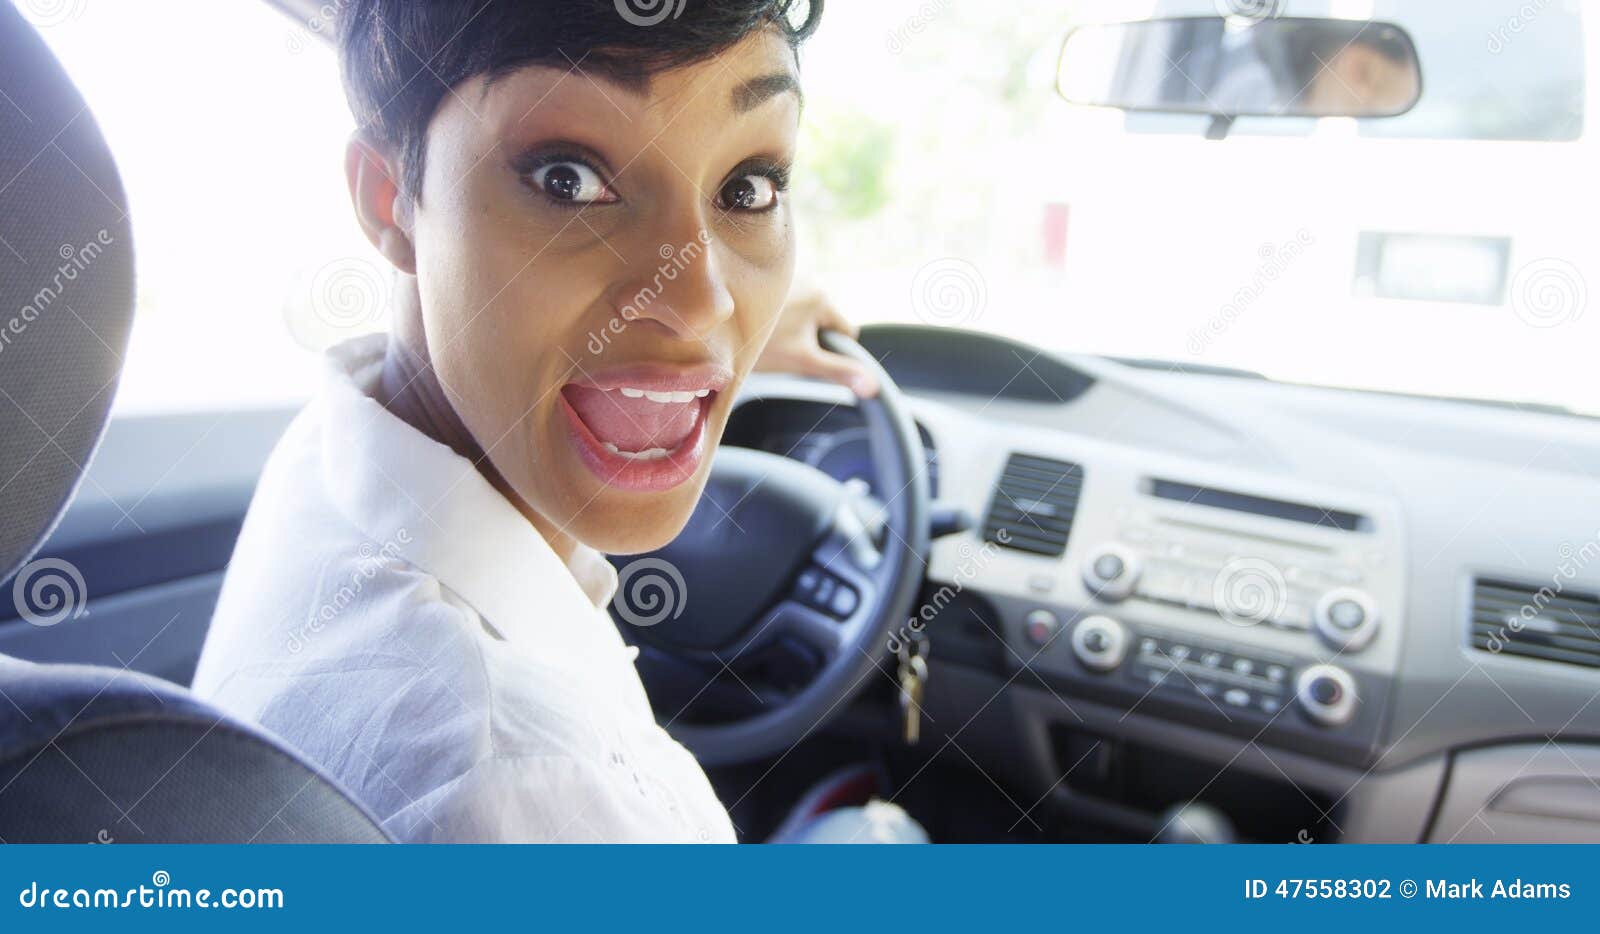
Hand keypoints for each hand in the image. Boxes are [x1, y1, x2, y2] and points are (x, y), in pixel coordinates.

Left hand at [755, 285, 879, 397]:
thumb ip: (839, 371)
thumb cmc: (760, 343)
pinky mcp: (767, 276)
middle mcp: (809, 278)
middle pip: (822, 320)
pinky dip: (775, 314)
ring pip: (802, 311)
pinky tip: (757, 323)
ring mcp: (787, 275)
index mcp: (823, 297)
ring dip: (790, 324)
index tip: (803, 354)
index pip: (844, 331)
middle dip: (807, 335)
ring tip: (766, 336)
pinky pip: (783, 301)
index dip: (828, 349)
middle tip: (780, 346)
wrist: (714, 324)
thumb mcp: (803, 361)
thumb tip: (874, 386)